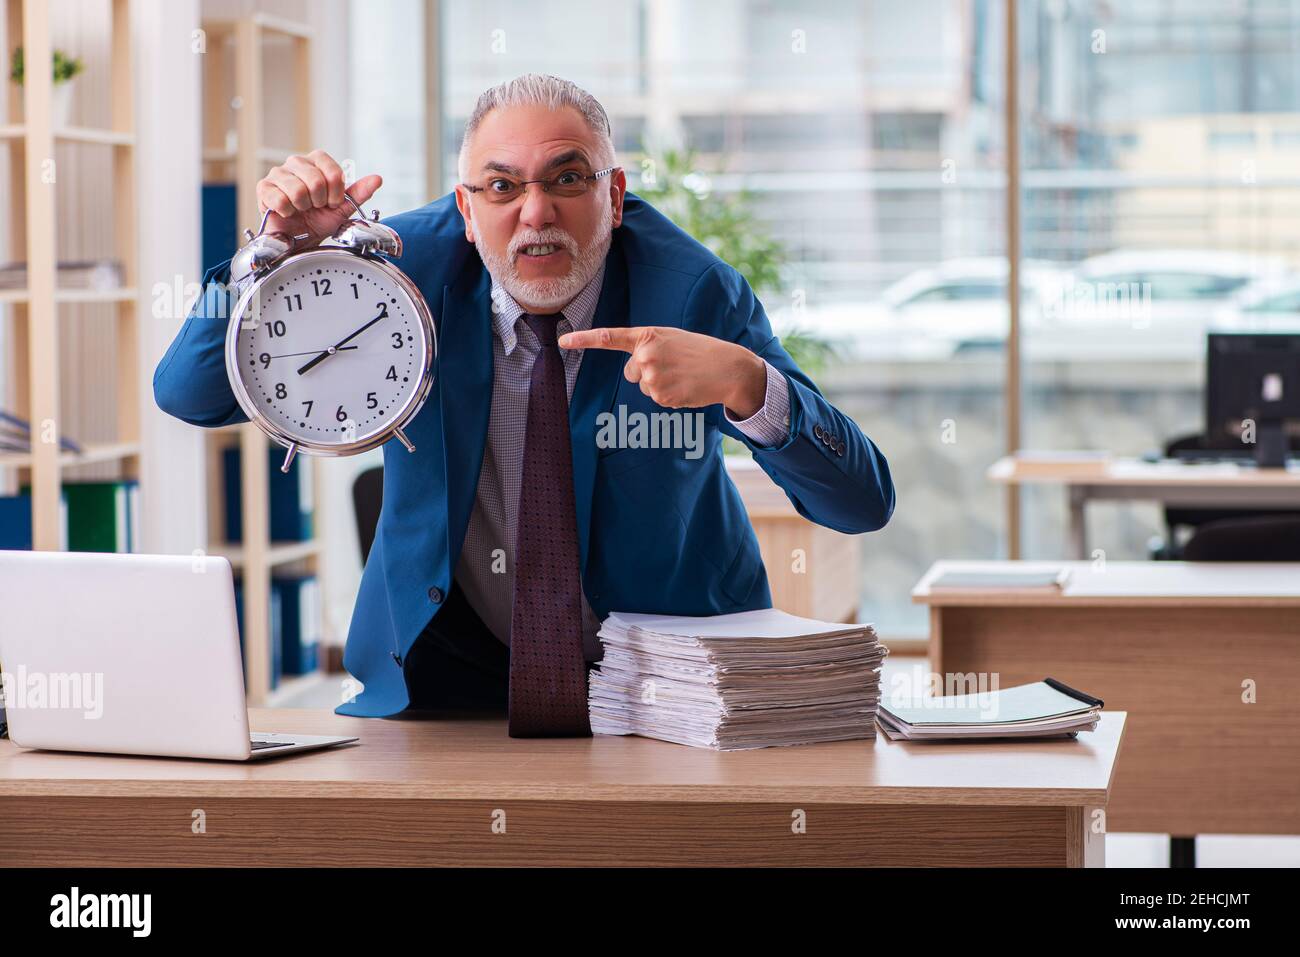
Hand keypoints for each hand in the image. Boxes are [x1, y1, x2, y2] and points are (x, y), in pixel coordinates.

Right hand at [256, 149, 382, 249]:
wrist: (298, 239)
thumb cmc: (318, 220)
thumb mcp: (342, 208)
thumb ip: (359, 193)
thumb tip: (377, 179)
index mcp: (317, 161)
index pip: (333, 170)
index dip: (336, 192)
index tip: (332, 202)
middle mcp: (297, 162)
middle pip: (316, 180)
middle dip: (319, 201)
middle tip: (315, 207)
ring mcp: (278, 173)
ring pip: (298, 190)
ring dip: (303, 207)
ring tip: (301, 209)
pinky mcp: (264, 187)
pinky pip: (281, 199)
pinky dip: (288, 211)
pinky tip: (287, 212)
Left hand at [559, 326, 766, 417]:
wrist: (728, 367)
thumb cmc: (699, 351)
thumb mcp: (672, 339)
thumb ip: (648, 348)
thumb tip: (635, 372)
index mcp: (648, 335)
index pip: (609, 337)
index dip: (583, 340)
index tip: (562, 342)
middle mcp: (646, 355)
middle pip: (630, 373)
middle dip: (646, 373)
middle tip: (673, 366)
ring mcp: (653, 376)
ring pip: (644, 387)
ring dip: (661, 385)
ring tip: (682, 376)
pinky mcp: (661, 395)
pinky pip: (656, 399)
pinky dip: (670, 396)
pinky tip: (685, 387)